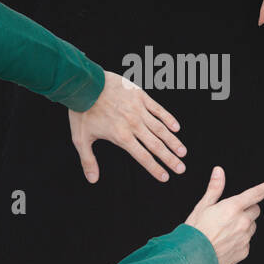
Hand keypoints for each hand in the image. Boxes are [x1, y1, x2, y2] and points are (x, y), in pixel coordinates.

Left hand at [68, 72, 185, 182]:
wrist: (84, 83)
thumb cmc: (81, 111)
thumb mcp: (80, 138)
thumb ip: (88, 160)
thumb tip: (92, 180)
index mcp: (121, 136)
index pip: (143, 156)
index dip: (155, 168)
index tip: (166, 177)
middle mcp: (133, 125)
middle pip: (156, 145)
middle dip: (170, 159)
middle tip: (182, 169)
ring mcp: (139, 111)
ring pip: (161, 129)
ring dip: (173, 142)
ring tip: (183, 152)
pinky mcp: (141, 98)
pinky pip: (158, 110)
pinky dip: (168, 119)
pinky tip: (176, 128)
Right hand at [183, 166, 263, 263]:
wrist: (191, 257)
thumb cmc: (195, 231)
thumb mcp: (202, 206)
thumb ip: (214, 188)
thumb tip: (219, 172)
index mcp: (232, 208)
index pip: (256, 194)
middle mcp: (242, 222)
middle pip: (255, 210)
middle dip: (247, 209)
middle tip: (231, 214)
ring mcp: (245, 237)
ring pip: (252, 226)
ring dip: (244, 225)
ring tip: (225, 230)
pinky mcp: (244, 250)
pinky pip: (247, 241)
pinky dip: (239, 240)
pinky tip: (225, 242)